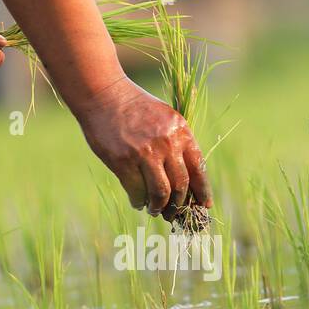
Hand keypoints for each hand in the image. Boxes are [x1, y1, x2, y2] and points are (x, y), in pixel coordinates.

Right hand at [77, 76, 210, 219]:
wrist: (104, 95)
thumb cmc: (134, 109)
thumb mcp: (164, 118)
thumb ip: (177, 143)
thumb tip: (186, 181)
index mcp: (180, 131)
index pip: (198, 168)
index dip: (203, 191)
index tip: (204, 205)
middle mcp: (166, 142)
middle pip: (181, 185)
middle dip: (179, 204)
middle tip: (173, 213)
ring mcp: (144, 152)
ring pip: (161, 193)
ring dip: (159, 207)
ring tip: (155, 210)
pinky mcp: (123, 161)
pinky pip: (137, 192)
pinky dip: (139, 202)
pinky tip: (138, 202)